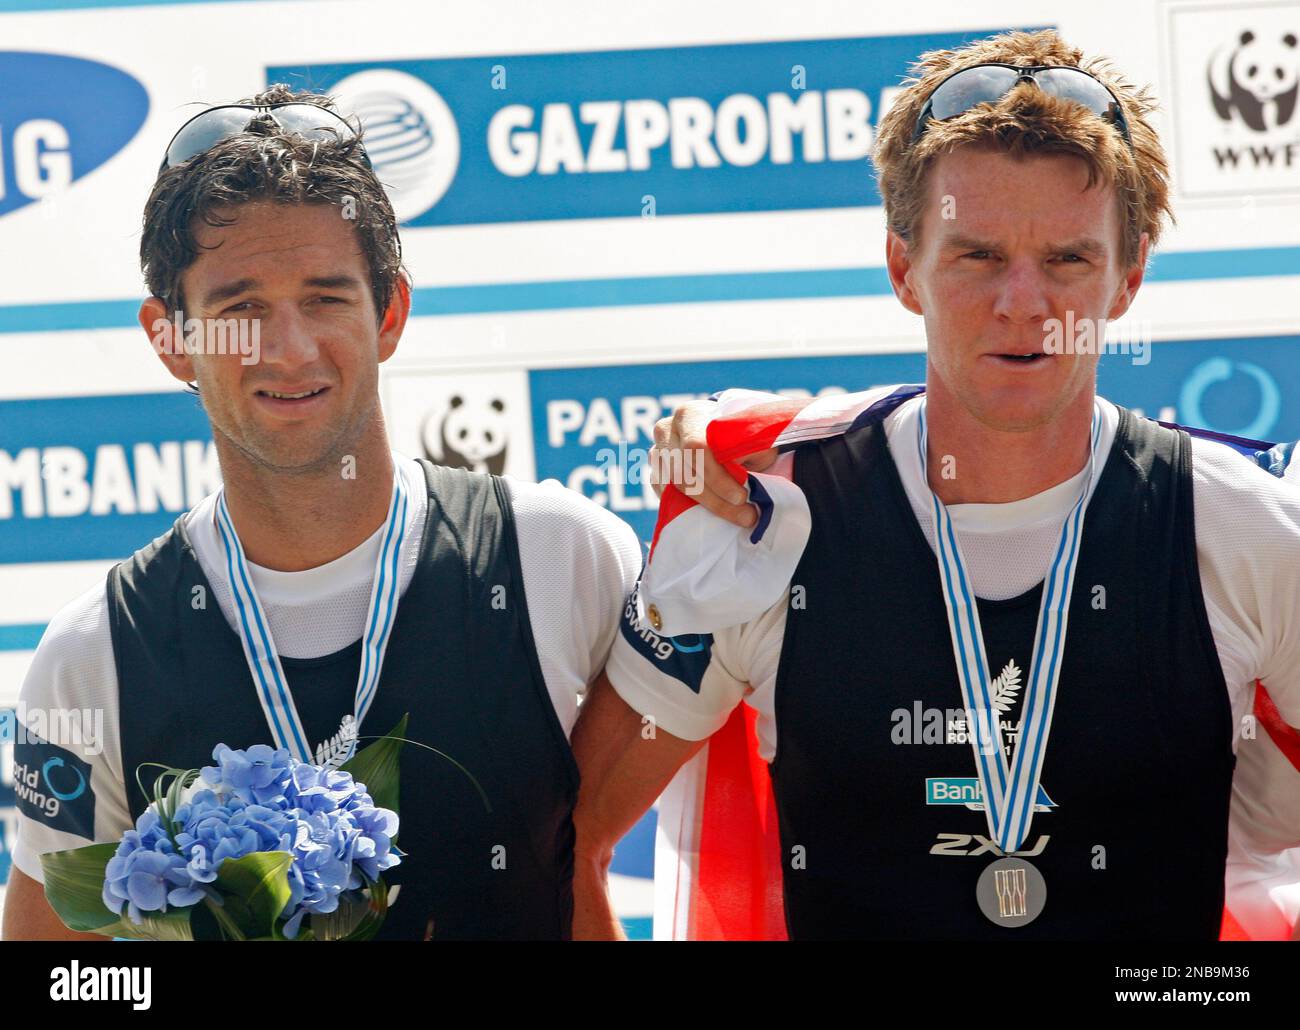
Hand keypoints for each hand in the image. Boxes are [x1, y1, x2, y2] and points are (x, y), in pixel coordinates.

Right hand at [649, 400, 777, 528]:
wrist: (720, 431)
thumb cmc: (738, 432)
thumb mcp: (751, 435)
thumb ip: (748, 450)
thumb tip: (743, 476)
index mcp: (689, 415)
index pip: (696, 448)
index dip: (717, 477)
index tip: (741, 497)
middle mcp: (666, 431)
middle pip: (684, 472)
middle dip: (715, 499)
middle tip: (746, 515)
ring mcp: (657, 453)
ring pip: (675, 488)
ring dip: (706, 507)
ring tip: (738, 517)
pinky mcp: (656, 472)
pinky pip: (667, 496)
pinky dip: (690, 508)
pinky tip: (715, 514)